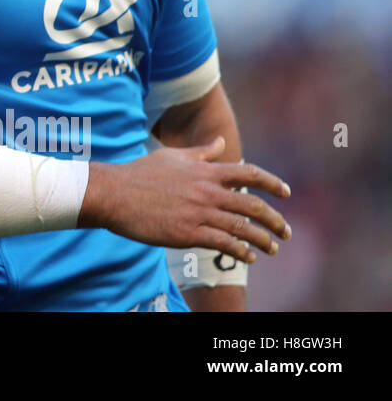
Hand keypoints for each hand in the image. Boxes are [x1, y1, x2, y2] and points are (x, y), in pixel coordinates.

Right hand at [81, 136, 290, 261]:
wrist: (114, 194)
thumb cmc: (140, 174)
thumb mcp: (172, 156)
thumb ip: (201, 153)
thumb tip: (221, 142)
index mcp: (205, 171)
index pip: (249, 174)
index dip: (272, 183)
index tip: (286, 193)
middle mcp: (207, 191)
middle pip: (253, 206)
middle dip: (275, 220)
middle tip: (286, 231)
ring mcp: (198, 213)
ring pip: (243, 228)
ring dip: (263, 240)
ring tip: (272, 248)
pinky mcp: (188, 233)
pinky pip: (224, 244)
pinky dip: (241, 252)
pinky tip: (248, 257)